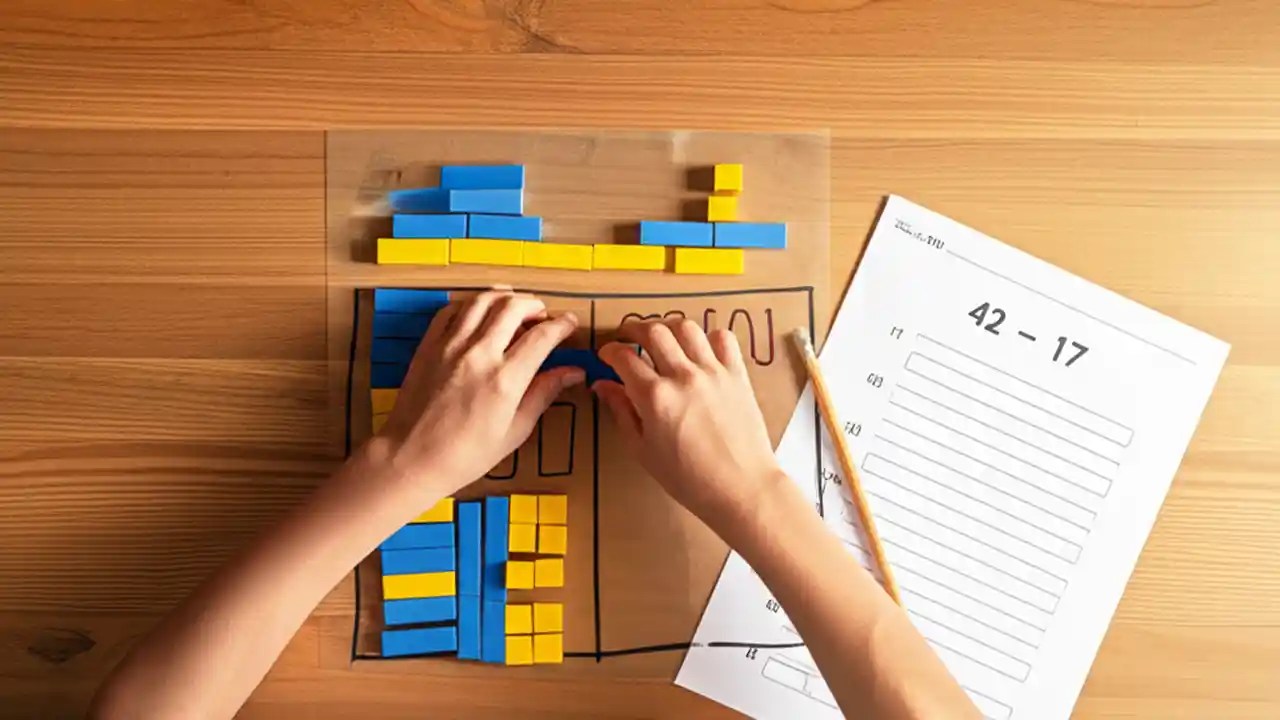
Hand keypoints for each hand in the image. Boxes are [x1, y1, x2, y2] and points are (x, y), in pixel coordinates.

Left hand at [375, 290, 583, 490]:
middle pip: (513, 307)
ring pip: (483, 300)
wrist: (412, 458)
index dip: (561, 325)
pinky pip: (452, 309)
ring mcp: (450, 346)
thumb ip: (543, 393)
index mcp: (504, 380)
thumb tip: (573, 372)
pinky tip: (480, 313)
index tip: (569, 324)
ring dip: (505, 296)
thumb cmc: (465, 455)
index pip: (541, 336)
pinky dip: (472, 303)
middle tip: (543, 316)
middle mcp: (478, 354)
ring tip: (515, 307)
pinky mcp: (429, 345)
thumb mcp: (514, 431)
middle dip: (535, 305)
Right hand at [593, 318, 785, 537]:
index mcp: (655, 397)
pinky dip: (708, 337)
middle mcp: (683, 376)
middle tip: (628, 337)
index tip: (606, 354)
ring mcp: (713, 372)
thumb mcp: (643, 450)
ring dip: (668, 327)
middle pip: (653, 331)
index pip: (623, 357)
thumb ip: (622, 412)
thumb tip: (603, 387)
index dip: (609, 351)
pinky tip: (700, 349)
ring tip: (662, 338)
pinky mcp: (737, 375)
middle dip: (634, 329)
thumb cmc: (688, 479)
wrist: (740, 488)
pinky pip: (723, 338)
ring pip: (686, 327)